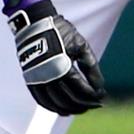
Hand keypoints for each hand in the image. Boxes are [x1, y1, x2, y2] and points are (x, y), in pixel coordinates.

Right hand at [5, 0, 104, 115]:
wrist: (34, 23)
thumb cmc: (61, 32)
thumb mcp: (81, 46)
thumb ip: (91, 67)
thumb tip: (99, 88)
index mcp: (62, 66)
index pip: (81, 90)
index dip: (94, 96)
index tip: (102, 96)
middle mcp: (48, 76)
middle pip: (69, 100)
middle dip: (85, 104)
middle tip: (96, 104)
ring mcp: (37, 80)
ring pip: (55, 104)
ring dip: (70, 109)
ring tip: (82, 108)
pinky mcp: (30, 80)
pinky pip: (42, 101)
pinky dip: (53, 108)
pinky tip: (64, 110)